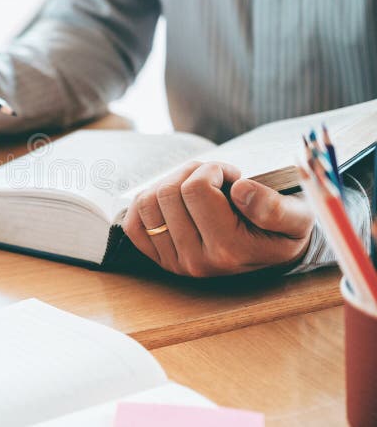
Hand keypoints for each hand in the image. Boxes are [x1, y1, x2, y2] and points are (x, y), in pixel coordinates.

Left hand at [122, 161, 313, 276]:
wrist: (272, 253)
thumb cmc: (283, 228)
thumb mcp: (299, 217)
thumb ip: (277, 207)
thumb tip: (241, 190)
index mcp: (230, 249)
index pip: (197, 188)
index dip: (214, 169)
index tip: (233, 176)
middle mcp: (198, 262)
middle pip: (169, 192)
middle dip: (192, 173)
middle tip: (214, 178)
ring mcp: (175, 263)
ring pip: (147, 203)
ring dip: (170, 184)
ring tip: (197, 188)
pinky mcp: (160, 260)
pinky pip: (133, 223)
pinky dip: (148, 203)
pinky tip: (174, 201)